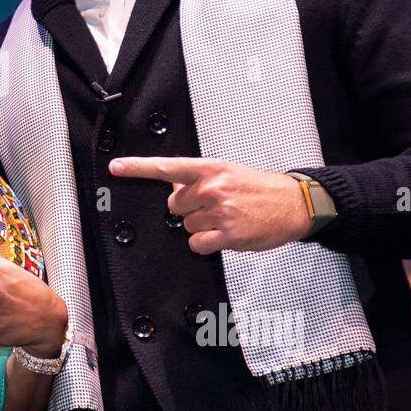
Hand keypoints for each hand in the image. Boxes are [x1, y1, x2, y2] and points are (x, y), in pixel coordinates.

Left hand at [108, 156, 311, 253]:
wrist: (295, 204)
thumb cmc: (260, 188)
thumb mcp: (229, 172)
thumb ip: (199, 178)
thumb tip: (172, 184)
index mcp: (211, 168)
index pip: (167, 166)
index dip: (138, 168)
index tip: (116, 167)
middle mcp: (212, 187)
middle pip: (174, 205)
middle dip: (189, 209)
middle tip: (214, 207)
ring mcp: (220, 211)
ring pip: (186, 226)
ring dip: (201, 227)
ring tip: (226, 219)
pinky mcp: (228, 234)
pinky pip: (197, 244)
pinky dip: (206, 244)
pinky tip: (225, 235)